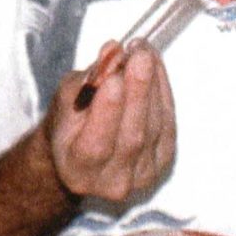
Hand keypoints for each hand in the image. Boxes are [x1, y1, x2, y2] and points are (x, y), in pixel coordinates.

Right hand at [46, 40, 175, 203]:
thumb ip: (87, 80)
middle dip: (137, 91)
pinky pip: (168, 125)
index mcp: (77, 171)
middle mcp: (111, 182)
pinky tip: (156, 70)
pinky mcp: (162, 163)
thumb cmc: (71, 124)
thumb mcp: (67, 98)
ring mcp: (141, 177)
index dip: (107, 112)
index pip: (95, 146)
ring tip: (145, 55)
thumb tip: (113, 53)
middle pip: (132, 137)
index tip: (113, 78)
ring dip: (152, 87)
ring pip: (154, 129)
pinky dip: (163, 93)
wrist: (84, 152)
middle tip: (139, 55)